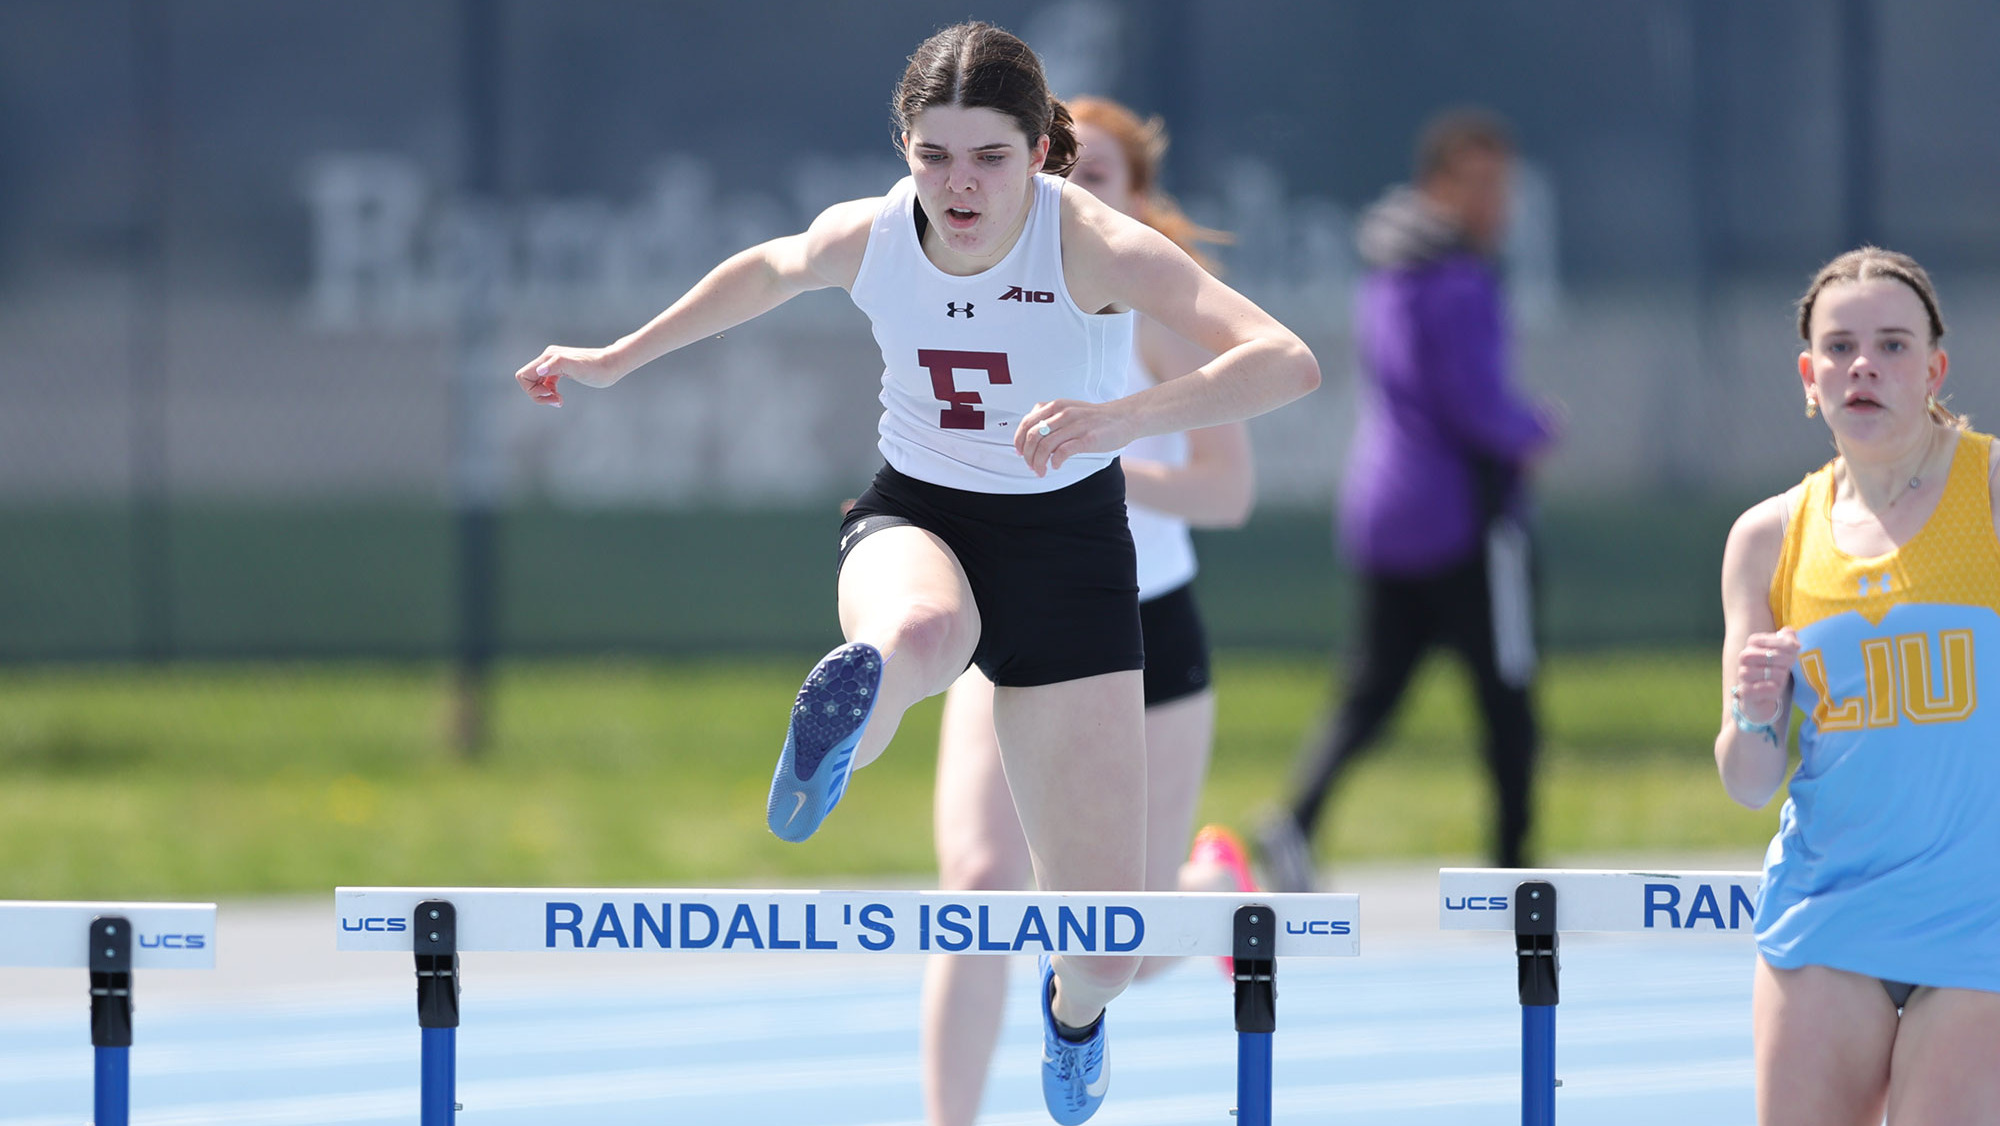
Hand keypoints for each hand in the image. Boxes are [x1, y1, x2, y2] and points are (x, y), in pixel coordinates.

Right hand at [513, 344, 624, 406]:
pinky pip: (546, 382)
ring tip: (560, 401)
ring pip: (537, 382)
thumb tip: (540, 370)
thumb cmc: (598, 368)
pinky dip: (550, 392)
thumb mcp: (578, 368)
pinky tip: (561, 399)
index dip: (531, 391)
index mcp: (549, 358)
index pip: (523, 376)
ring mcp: (555, 363)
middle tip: (557, 401)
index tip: (550, 395)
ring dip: (544, 395)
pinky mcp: (562, 369)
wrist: (613, 364)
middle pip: (528, 380)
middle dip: (538, 395)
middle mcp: (549, 358)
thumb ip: (558, 365)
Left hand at [1014, 399, 1135, 476]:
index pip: (1027, 423)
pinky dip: (1055, 462)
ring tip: (1041, 471)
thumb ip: (1050, 417)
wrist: (1124, 418)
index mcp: (1056, 406)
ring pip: (1045, 445)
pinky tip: (1055, 466)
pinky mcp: (1087, 439)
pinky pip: (1063, 451)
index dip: (1019, 440)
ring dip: (1038, 462)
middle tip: (1031, 466)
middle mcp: (1063, 413)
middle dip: (1028, 455)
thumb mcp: (1069, 409)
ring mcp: (1075, 425)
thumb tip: (1030, 433)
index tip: (1019, 452)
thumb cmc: (1096, 418)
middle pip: (1033, 436)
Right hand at [1735, 626, 1800, 725]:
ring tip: (1778, 680)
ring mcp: (1743, 674)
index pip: (1779, 640)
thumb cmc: (1773, 671)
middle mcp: (1744, 656)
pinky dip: (1776, 690)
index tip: (1794, 653)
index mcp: (1753, 642)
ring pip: (1776, 673)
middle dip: (1787, 663)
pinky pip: (1771, 689)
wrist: (1759, 697)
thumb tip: (1789, 632)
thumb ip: (1788, 639)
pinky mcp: (1746, 691)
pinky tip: (1772, 690)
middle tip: (1787, 668)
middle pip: (1776, 656)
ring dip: (1782, 678)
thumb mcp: (1783, 653)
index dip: (1791, 648)